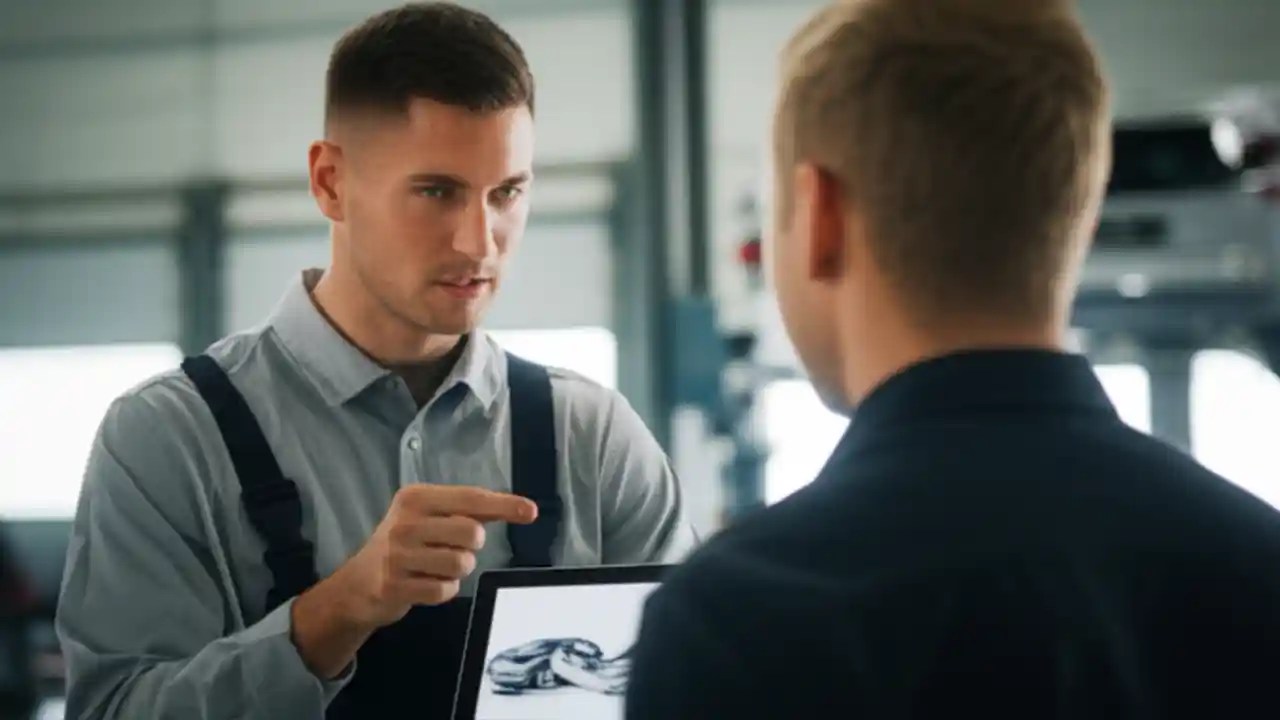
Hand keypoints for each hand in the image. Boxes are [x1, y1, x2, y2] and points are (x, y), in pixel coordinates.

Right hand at [291, 485, 536, 677]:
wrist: (357, 584)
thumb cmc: (405, 545)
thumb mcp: (431, 518)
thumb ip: (473, 511)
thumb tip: (524, 508)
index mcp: (416, 498)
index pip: (470, 499)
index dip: (503, 505)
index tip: (530, 511)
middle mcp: (405, 522)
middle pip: (472, 534)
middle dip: (471, 547)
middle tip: (451, 548)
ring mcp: (398, 555)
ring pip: (461, 564)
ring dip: (458, 571)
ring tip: (436, 567)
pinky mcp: (395, 586)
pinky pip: (445, 591)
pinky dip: (444, 591)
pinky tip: (425, 583)